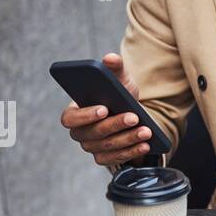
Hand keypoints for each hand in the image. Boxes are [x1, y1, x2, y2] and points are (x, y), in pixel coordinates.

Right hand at [61, 53, 149, 167]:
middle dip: (115, 125)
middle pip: (92, 133)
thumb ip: (115, 67)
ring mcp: (91, 147)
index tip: (104, 109)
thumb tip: (110, 58)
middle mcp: (80, 132)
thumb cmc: (120, 95)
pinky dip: (132, 151)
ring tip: (146, 131)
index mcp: (75, 112)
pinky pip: (116, 158)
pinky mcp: (105, 158)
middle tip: (134, 117)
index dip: (85, 116)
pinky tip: (146, 145)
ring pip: (107, 146)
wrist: (133, 114)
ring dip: (128, 139)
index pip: (70, 118)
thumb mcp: (120, 79)